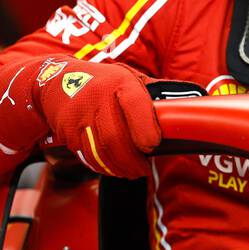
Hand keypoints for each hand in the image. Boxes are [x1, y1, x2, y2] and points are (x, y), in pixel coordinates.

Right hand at [0, 57, 159, 177]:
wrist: (54, 81)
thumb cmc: (102, 82)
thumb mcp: (129, 77)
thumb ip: (155, 91)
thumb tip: (194, 101)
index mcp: (119, 83)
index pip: (134, 104)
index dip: (144, 127)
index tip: (153, 144)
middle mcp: (97, 98)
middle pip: (115, 138)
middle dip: (132, 160)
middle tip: (142, 169)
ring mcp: (79, 116)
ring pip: (100, 151)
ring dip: (118, 168)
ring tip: (131, 172)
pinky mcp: (66, 131)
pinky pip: (86, 155)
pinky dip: (101, 166)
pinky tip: (112, 167)